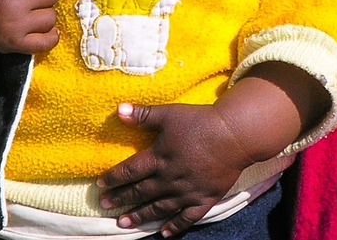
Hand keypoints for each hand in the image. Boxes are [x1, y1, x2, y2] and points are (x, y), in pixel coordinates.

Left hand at [98, 102, 256, 236]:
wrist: (235, 134)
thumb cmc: (201, 121)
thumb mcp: (170, 114)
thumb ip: (144, 115)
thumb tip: (119, 110)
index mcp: (159, 157)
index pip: (129, 171)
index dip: (113, 178)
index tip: (100, 185)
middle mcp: (169, 178)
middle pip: (140, 191)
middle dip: (121, 199)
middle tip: (105, 205)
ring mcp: (186, 192)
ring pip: (158, 208)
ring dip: (139, 216)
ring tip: (123, 223)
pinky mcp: (204, 199)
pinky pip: (187, 217)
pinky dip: (175, 226)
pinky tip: (164, 233)